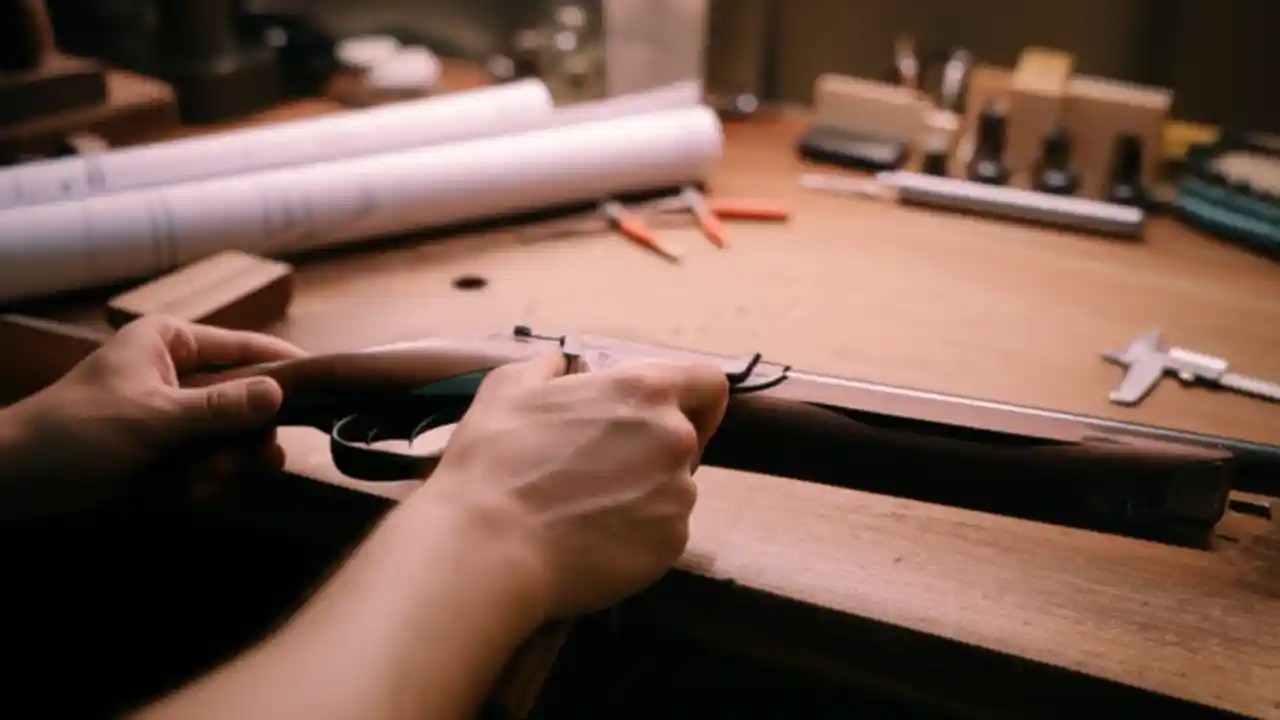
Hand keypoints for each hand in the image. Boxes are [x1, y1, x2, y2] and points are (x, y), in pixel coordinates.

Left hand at [0, 316, 305, 516]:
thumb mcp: (153, 417)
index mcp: (173, 342)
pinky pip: (211, 464)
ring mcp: (175, 414)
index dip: (289, 369)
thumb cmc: (75, 432)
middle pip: (249, 402)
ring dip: (223, 467)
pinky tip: (183, 495)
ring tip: (196, 486)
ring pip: (234, 439)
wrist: (15, 480)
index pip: (249, 347)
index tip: (328, 391)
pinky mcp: (168, 451)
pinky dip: (204, 483)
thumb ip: (221, 408)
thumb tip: (282, 393)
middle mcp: (180, 372)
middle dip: (245, 440)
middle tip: (248, 464)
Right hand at [422, 351, 729, 620]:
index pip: (708, 384)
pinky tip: (590, 537)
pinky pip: (662, 531)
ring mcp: (678, 497)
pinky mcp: (670, 545)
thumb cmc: (496, 461)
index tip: (672, 412)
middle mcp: (675, 440)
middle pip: (687, 439)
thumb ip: (548, 367)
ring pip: (673, 489)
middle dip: (653, 449)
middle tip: (602, 466)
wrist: (490, 547)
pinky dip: (635, 533)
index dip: (695, 397)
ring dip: (642, 493)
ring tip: (586, 508)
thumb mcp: (510, 387)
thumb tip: (560, 365)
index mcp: (645, 391)